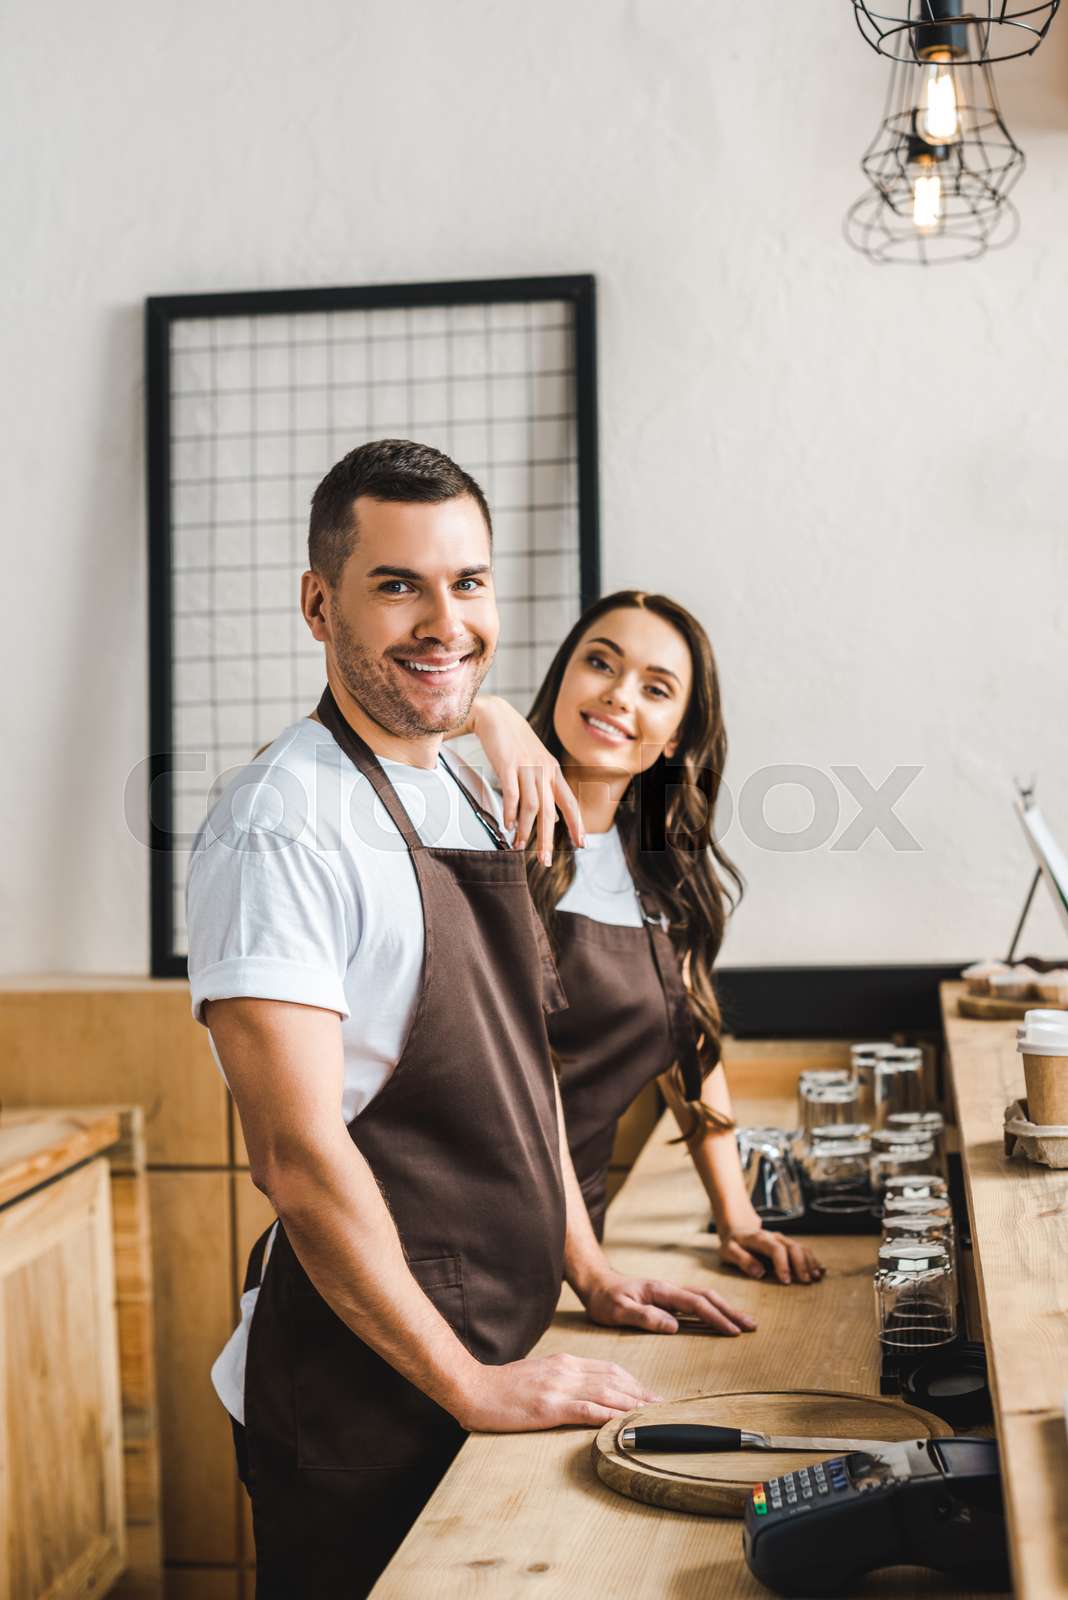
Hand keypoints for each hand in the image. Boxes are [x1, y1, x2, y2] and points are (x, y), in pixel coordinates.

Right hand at [453, 1351, 660, 1432]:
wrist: (473, 1387)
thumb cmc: (503, 1386)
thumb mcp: (539, 1374)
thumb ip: (563, 1378)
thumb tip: (586, 1391)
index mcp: (565, 1362)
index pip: (609, 1369)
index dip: (634, 1382)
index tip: (650, 1394)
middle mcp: (566, 1370)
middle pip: (614, 1379)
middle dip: (641, 1393)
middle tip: (663, 1406)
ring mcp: (559, 1387)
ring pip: (607, 1393)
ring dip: (634, 1404)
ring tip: (654, 1415)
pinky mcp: (550, 1406)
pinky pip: (587, 1410)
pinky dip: (610, 1416)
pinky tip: (624, 1422)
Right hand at [470, 696, 584, 864]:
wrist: (495, 714)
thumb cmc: (513, 740)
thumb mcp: (535, 762)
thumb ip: (544, 787)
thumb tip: (553, 816)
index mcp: (552, 771)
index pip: (569, 802)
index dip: (577, 824)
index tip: (581, 844)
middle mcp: (543, 770)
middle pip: (550, 811)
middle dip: (547, 839)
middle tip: (544, 860)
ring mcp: (527, 767)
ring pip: (532, 806)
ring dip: (525, 829)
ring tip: (518, 845)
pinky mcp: (509, 765)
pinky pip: (512, 794)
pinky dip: (510, 813)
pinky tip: (506, 825)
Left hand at [581, 1269, 756, 1336]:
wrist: (596, 1284)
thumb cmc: (605, 1300)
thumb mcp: (619, 1311)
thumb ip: (645, 1317)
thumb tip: (675, 1326)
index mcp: (661, 1291)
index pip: (695, 1303)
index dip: (716, 1317)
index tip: (734, 1331)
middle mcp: (669, 1289)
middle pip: (707, 1296)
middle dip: (730, 1310)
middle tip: (752, 1325)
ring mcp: (670, 1293)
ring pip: (704, 1297)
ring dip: (725, 1308)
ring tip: (744, 1322)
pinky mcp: (668, 1299)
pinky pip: (696, 1302)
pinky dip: (713, 1308)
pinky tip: (720, 1317)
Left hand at [718, 1219, 824, 1285]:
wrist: (738, 1228)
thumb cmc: (732, 1243)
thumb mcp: (728, 1251)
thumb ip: (742, 1260)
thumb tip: (760, 1273)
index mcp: (759, 1238)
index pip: (776, 1249)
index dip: (783, 1264)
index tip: (787, 1281)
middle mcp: (774, 1237)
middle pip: (793, 1247)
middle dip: (801, 1264)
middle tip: (805, 1282)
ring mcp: (783, 1240)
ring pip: (801, 1247)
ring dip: (810, 1262)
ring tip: (816, 1277)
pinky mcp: (787, 1244)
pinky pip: (804, 1249)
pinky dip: (812, 1259)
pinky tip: (820, 1270)